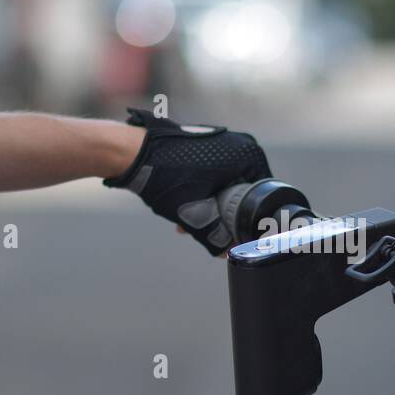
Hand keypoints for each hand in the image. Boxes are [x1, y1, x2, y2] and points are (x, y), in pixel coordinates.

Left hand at [103, 108, 272, 254]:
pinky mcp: (207, 143)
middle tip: (204, 229)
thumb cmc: (163, 175)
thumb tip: (227, 253)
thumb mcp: (194, 213)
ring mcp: (224, 141)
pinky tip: (182, 206)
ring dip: (210, 206)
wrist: (131, 151)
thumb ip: (214, 237)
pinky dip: (203, 191)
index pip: (263, 198)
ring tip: (185, 222)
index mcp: (249, 157)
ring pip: (226, 184)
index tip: (232, 236)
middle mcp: (241, 144)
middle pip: (244, 192)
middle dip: (223, 215)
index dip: (247, 222)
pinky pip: (214, 174)